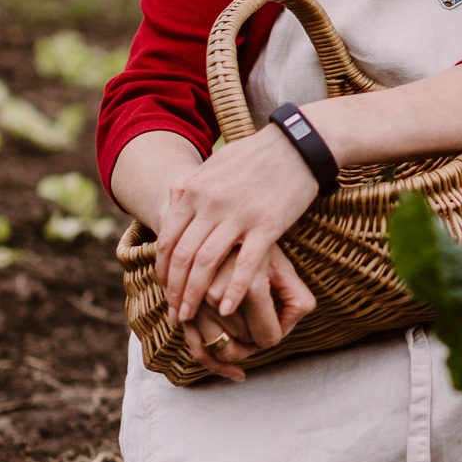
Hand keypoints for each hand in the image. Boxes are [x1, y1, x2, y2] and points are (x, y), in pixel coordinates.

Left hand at [155, 124, 320, 325]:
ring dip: (195, 294)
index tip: (164, 289)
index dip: (163, 269)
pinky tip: (225, 309)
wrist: (298, 145)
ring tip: (191, 316)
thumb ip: (189, 186)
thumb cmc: (256, 155)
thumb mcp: (214, 165)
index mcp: (195, 191)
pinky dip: (233, 290)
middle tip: (174, 313)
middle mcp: (211, 204)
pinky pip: (245, 264)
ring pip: (207, 263)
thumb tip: (170, 202)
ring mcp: (239, 215)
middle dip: (174, 289)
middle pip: (183, 256)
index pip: (168, 238)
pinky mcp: (267, 225)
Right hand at [175, 241, 316, 379]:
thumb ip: (298, 300)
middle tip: (262, 316)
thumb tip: (282, 334)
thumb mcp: (285, 269)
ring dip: (238, 347)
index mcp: (247, 284)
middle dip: (256, 338)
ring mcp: (194, 303)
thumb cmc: (254, 251)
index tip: (280, 318)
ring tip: (248, 328)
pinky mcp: (180, 308)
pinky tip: (237, 375)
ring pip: (223, 349)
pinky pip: (197, 350)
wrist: (213, 227)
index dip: (278, 333)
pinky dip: (218, 367)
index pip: (268, 337)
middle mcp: (215, 295)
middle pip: (245, 345)